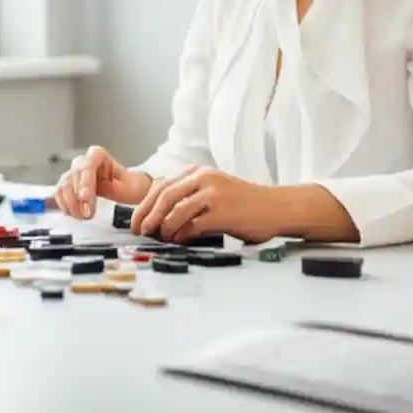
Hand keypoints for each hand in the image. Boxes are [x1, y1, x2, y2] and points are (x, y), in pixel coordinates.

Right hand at [53, 146, 153, 219]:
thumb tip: (123, 187)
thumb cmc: (128, 184)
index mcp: (98, 155)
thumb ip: (125, 184)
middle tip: (87, 213)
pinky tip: (73, 213)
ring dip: (71, 204)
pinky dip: (64, 205)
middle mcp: (83, 162)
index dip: (84, 181)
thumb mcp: (132, 184)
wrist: (124, 188)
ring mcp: (74, 173)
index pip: (87, 164)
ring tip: (83, 216)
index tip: (85, 198)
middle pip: (74, 175)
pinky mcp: (68, 185)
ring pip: (64, 185)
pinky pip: (59, 193)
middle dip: (78, 197)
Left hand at [130, 167, 285, 242]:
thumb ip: (188, 198)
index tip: (135, 221)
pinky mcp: (223, 212)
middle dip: (147, 215)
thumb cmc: (244, 204)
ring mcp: (213, 194)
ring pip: (175, 208)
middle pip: (164, 195)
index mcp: (198, 172)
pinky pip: (192, 224)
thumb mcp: (213, 192)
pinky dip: (181, 234)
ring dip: (163, 226)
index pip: (161, 185)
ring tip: (160, 237)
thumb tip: (158, 218)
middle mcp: (204, 178)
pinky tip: (178, 240)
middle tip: (139, 231)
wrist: (277, 207)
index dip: (144, 204)